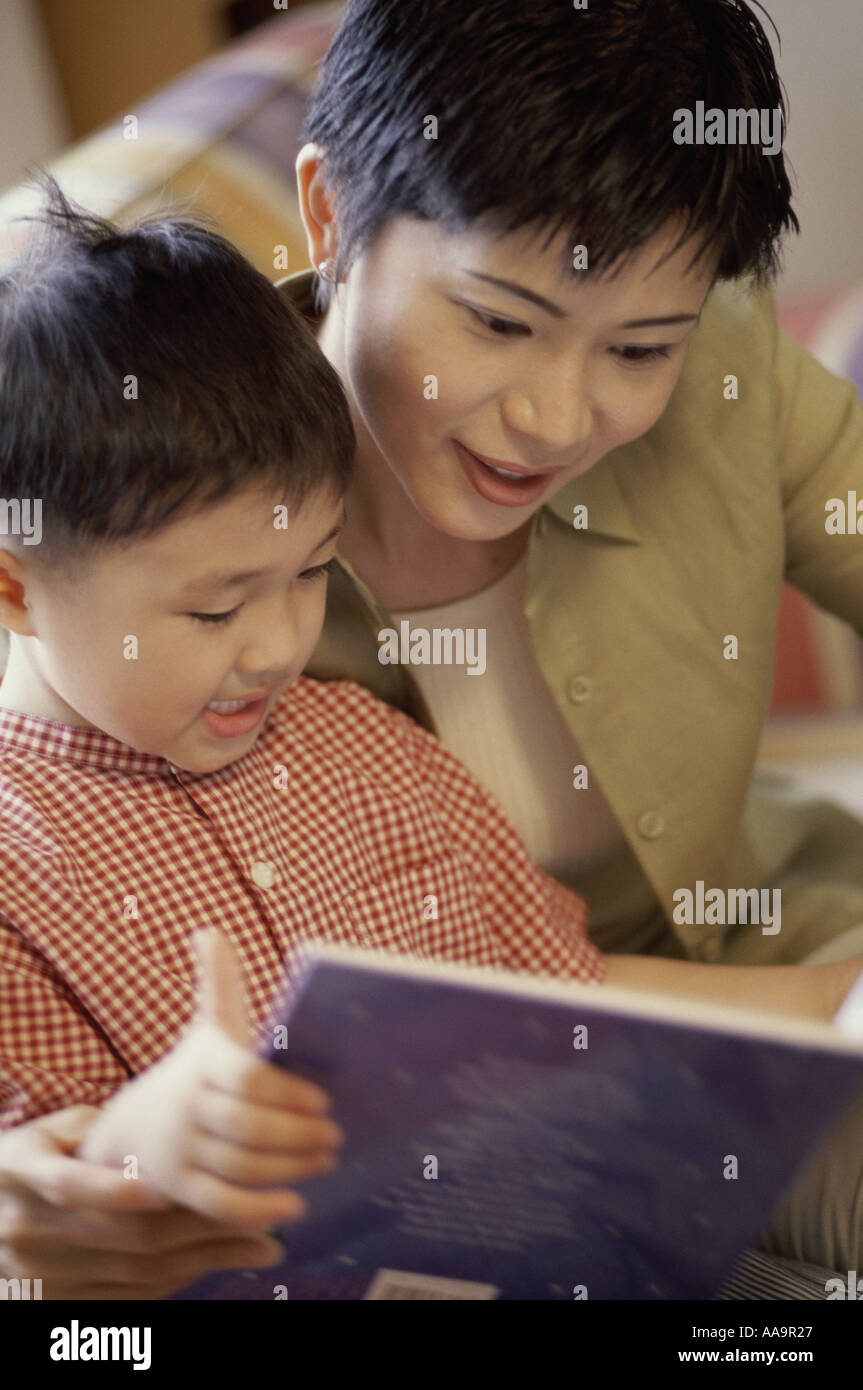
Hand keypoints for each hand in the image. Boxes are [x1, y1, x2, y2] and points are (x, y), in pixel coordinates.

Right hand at [0, 1104, 282, 1298]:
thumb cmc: (25, 1163)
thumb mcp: (43, 1134)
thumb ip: (91, 1128)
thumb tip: (156, 1119)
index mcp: (21, 1173)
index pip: (69, 1185)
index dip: (115, 1190)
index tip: (168, 1189)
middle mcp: (29, 1230)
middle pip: (123, 1236)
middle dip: (199, 1226)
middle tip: (262, 1213)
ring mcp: (44, 1273)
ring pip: (136, 1270)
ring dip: (205, 1258)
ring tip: (264, 1240)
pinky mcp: (62, 1302)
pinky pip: (131, 1296)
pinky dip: (181, 1279)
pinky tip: (223, 1261)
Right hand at [80, 929, 344, 1225]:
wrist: (132, 1125)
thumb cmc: (193, 1071)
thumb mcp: (206, 1027)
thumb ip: (218, 982)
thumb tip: (209, 931)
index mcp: (202, 1063)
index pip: (247, 1077)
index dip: (289, 1093)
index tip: (325, 1101)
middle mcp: (185, 1107)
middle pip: (248, 1127)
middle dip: (299, 1135)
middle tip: (337, 1136)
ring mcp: (178, 1150)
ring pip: (241, 1166)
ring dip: (291, 1168)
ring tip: (327, 1159)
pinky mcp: (178, 1190)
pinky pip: (221, 1205)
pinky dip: (260, 1210)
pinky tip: (295, 1206)